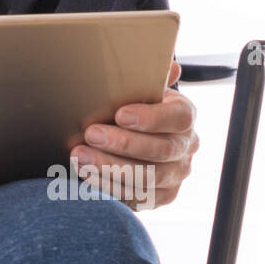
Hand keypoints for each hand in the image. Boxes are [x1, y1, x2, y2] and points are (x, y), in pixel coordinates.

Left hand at [69, 58, 199, 209]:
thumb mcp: (142, 91)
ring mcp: (174, 176)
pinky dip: (108, 187)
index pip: (178, 117)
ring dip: (109, 167)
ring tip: (79, 156)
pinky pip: (135, 197)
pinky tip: (86, 175)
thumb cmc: (134, 109)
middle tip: (90, 134)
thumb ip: (150, 78)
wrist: (135, 139)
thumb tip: (167, 65)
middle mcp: (185, 149)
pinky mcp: (159, 198)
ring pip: (146, 177)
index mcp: (185, 118)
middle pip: (160, 150)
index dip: (151, 118)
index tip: (120, 114)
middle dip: (122, 144)